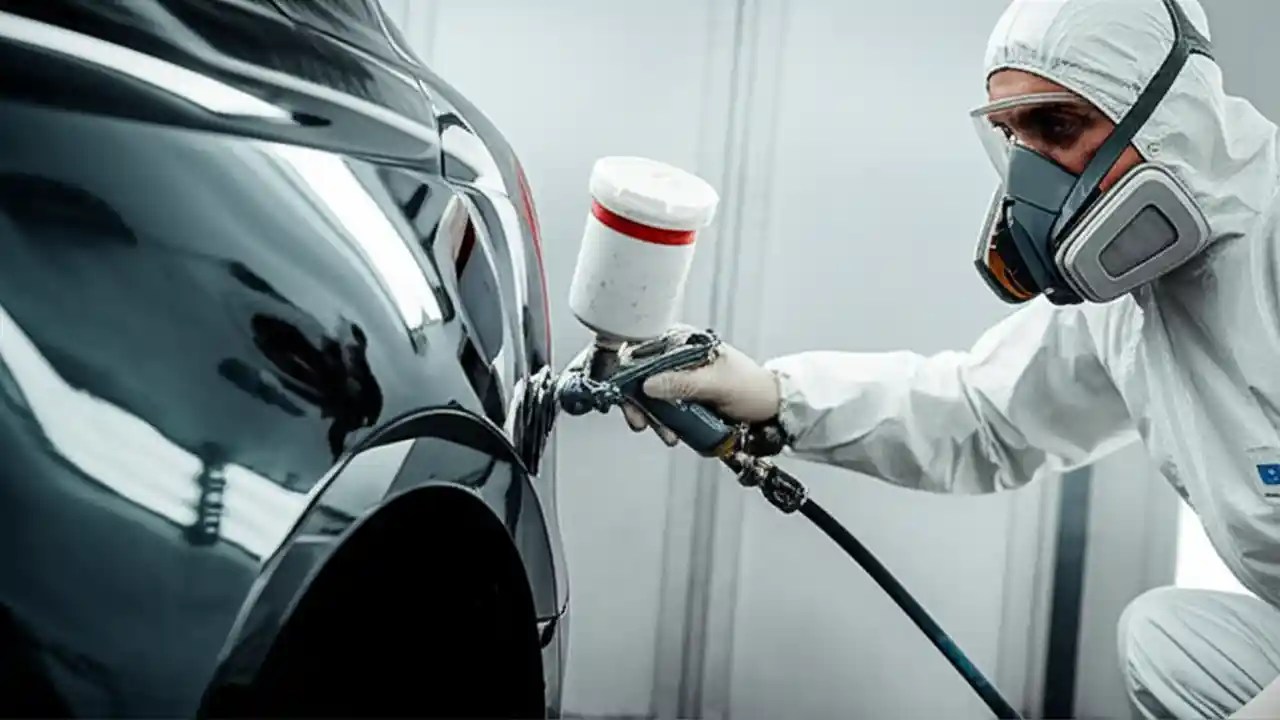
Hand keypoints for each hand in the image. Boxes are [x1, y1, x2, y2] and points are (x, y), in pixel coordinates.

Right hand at [619, 329, 781, 440]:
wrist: (772, 410)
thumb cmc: (752, 388)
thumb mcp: (718, 385)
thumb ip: (683, 383)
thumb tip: (648, 385)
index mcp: (686, 342)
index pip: (645, 349)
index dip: (629, 371)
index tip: (625, 394)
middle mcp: (679, 357)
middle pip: (642, 375)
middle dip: (638, 402)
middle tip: (640, 422)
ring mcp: (680, 378)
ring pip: (651, 396)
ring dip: (653, 416)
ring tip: (667, 434)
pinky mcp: (684, 397)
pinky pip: (664, 409)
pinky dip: (664, 422)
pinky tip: (671, 433)